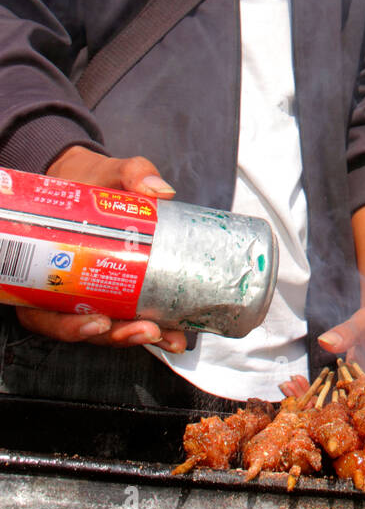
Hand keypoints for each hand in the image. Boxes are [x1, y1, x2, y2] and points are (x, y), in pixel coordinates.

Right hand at [14, 145, 185, 352]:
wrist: (93, 180)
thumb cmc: (87, 182)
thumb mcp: (104, 172)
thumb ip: (131, 173)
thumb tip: (159, 191)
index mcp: (45, 271)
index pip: (48, 314)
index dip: (70, 326)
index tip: (98, 322)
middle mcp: (64, 290)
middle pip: (84, 328)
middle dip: (117, 335)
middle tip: (147, 330)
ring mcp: (91, 294)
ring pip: (109, 328)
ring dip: (138, 336)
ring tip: (169, 335)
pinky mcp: (116, 291)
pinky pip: (128, 315)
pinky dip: (151, 325)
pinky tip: (174, 331)